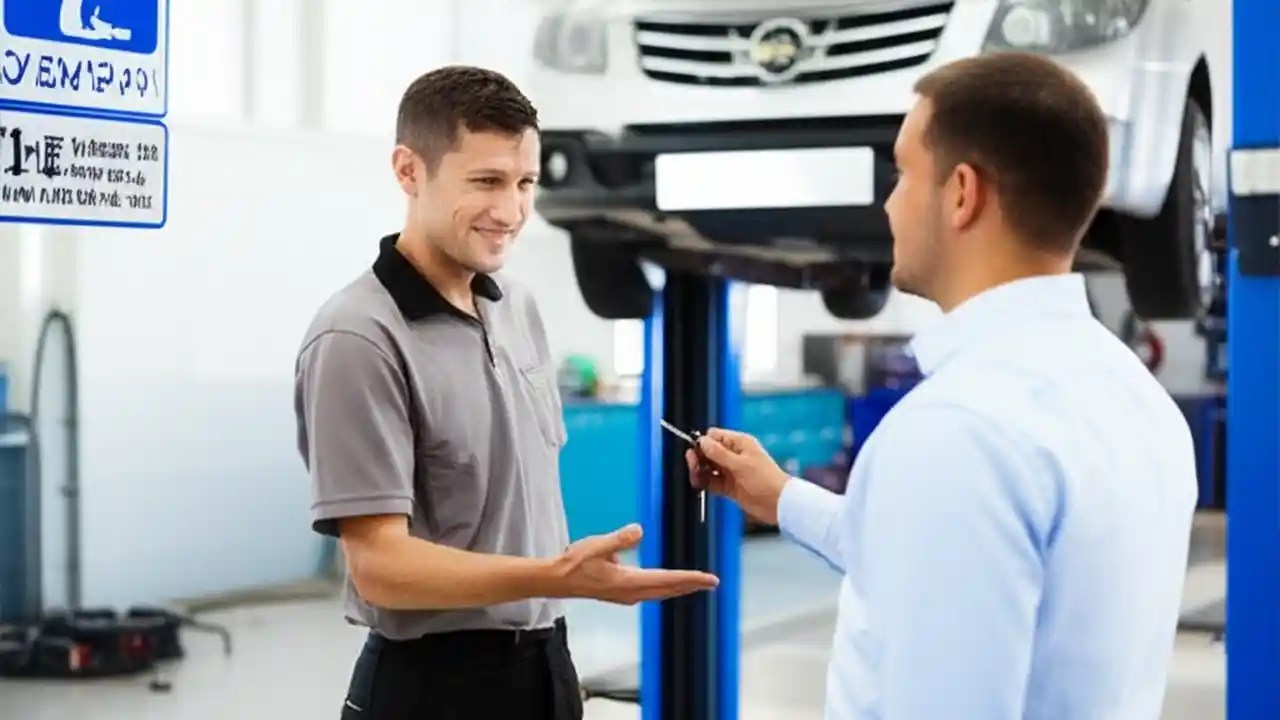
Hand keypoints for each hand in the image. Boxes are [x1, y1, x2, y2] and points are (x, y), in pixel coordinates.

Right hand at [551, 523, 718, 604]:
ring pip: (661, 593)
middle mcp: (631, 592)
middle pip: (669, 589)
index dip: (690, 578)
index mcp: (628, 581)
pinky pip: (652, 592)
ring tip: (697, 584)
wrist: (557, 580)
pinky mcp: (622, 593)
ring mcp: (627, 595)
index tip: (708, 579)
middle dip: (691, 585)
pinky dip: (667, 588)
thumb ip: (619, 539)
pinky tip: (669, 584)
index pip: (667, 579)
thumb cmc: (575, 563)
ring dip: (680, 588)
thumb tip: (639, 530)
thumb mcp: (596, 545)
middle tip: (712, 582)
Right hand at [686, 428, 789, 525]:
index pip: (715, 436)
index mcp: (739, 444)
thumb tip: (702, 441)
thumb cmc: (765, 480)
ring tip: (696, 477)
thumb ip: (719, 453)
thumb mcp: (740, 464)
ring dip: (700, 471)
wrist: (778, 504)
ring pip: (708, 467)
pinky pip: (712, 482)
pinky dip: (704, 482)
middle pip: (708, 452)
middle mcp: (734, 456)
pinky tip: (699, 483)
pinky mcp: (729, 486)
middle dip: (699, 458)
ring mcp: (731, 471)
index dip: (704, 442)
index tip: (697, 451)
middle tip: (694, 465)